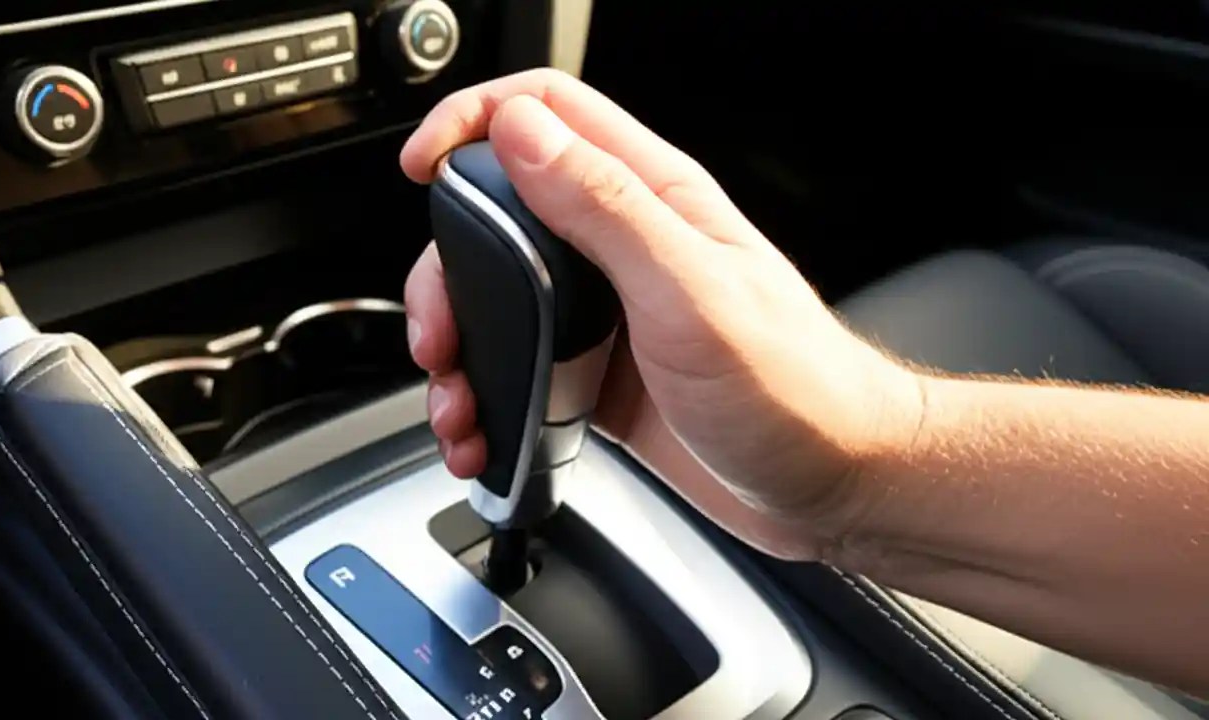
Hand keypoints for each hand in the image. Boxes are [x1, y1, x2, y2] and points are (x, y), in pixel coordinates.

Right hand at [401, 69, 920, 559]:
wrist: (833, 484)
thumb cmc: (795, 389)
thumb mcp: (691, 292)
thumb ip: (604, 207)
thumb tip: (521, 133)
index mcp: (653, 201)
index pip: (548, 114)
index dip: (474, 120)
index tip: (423, 166)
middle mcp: (625, 248)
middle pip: (499, 216)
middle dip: (446, 267)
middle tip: (440, 327)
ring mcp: (610, 313)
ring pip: (500, 298)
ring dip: (460, 345)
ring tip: (460, 399)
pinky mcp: (602, 374)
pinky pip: (522, 366)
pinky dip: (489, 397)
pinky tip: (489, 430)